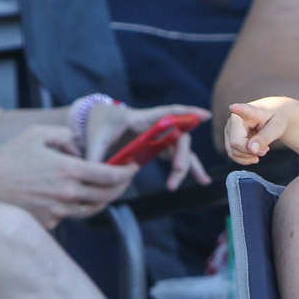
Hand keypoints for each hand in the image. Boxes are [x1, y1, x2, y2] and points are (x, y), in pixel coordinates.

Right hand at [0, 125, 138, 227]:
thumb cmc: (7, 157)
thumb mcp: (37, 135)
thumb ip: (65, 135)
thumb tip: (83, 147)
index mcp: (67, 170)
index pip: (110, 175)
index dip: (127, 172)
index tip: (133, 167)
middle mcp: (66, 194)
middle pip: (108, 196)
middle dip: (122, 187)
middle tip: (125, 179)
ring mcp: (58, 211)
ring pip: (92, 209)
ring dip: (102, 199)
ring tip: (104, 188)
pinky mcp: (49, 223)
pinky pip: (71, 216)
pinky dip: (76, 207)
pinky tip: (73, 197)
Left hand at [86, 103, 211, 189]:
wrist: (97, 122)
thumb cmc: (98, 126)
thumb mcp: (94, 140)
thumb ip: (95, 157)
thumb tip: (97, 176)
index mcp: (140, 119)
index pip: (167, 113)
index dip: (187, 112)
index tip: (205, 115)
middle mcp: (156, 127)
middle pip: (179, 138)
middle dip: (182, 154)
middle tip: (176, 170)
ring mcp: (160, 137)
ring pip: (181, 150)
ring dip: (185, 167)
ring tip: (174, 186)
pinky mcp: (159, 147)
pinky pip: (178, 158)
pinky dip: (189, 169)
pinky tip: (202, 180)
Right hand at [225, 97, 294, 163]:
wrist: (272, 116)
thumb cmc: (275, 119)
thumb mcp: (277, 128)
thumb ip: (265, 138)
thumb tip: (252, 150)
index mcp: (248, 111)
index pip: (242, 111)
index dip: (237, 109)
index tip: (233, 107)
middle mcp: (233, 120)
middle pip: (236, 144)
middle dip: (251, 151)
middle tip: (266, 149)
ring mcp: (229, 130)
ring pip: (233, 152)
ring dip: (249, 156)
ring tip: (262, 150)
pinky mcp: (229, 138)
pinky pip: (233, 154)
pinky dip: (245, 158)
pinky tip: (255, 154)